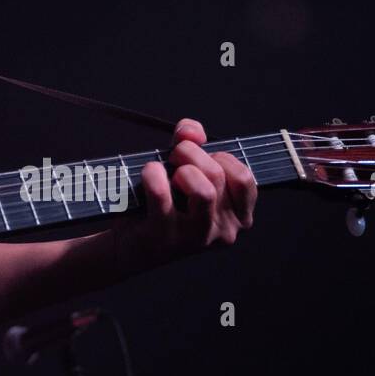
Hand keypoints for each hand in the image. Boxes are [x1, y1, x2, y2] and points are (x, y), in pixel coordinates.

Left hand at [118, 117, 256, 273]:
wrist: (130, 243)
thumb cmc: (165, 203)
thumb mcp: (185, 170)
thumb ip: (191, 143)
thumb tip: (191, 131)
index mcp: (239, 216)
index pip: (243, 177)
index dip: (218, 156)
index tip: (198, 159)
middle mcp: (225, 231)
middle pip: (217, 175)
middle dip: (190, 154)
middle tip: (172, 158)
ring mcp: (196, 238)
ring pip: (204, 191)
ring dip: (180, 169)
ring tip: (164, 171)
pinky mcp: (165, 238)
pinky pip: (163, 197)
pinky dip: (153, 176)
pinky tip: (149, 173)